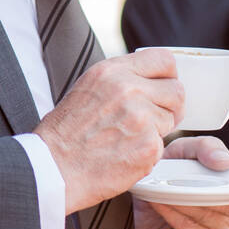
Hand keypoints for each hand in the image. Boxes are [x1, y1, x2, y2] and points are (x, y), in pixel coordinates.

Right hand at [35, 49, 183, 213]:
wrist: (52, 169)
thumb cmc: (65, 133)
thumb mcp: (88, 88)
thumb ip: (121, 79)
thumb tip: (152, 79)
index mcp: (113, 71)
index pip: (164, 60)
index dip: (169, 77)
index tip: (164, 89)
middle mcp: (129, 89)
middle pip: (177, 91)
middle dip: (169, 107)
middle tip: (153, 121)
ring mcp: (141, 118)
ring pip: (171, 120)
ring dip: (156, 131)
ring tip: (127, 140)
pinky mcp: (148, 146)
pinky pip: (162, 146)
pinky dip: (148, 154)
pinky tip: (124, 156)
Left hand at [133, 136, 228, 228]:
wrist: (139, 198)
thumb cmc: (168, 173)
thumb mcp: (185, 150)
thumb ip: (206, 148)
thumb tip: (225, 162)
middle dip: (206, 190)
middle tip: (182, 179)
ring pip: (210, 217)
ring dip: (185, 201)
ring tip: (165, 189)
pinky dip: (175, 215)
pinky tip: (163, 204)